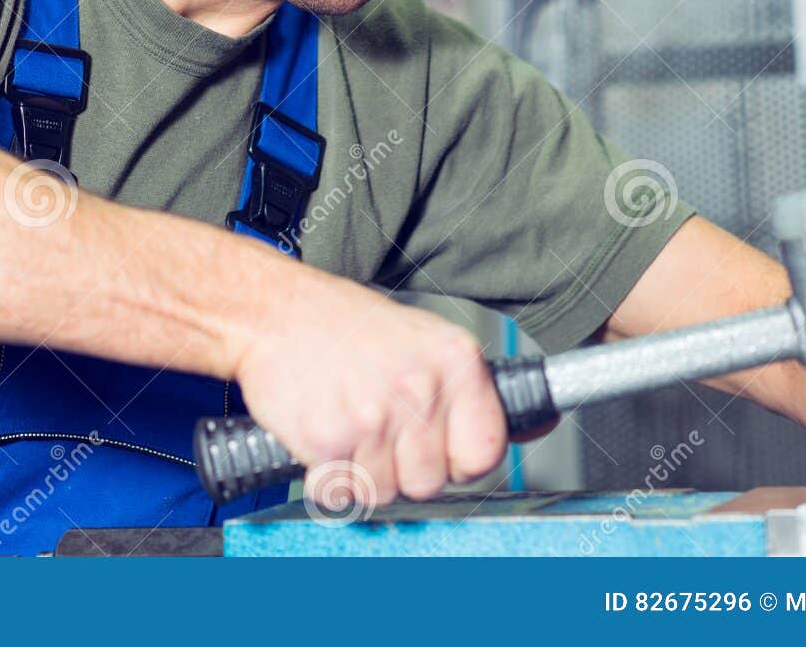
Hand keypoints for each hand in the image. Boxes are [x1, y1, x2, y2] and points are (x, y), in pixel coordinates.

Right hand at [231, 270, 508, 510]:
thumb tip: (533, 426)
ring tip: (345, 425)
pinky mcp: (330, 440)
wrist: (272, 311)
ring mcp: (374, 417)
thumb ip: (467, 387)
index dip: (457, 459)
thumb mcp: (422, 338)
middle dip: (401, 467)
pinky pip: (340, 494)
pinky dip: (326, 480)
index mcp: (454, 360)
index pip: (486, 451)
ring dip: (361, 473)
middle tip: (374, 429)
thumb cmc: (341, 324)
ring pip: (386, 492)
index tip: (435, 448)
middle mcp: (420, 387)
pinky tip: (320, 440)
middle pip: (432, 482)